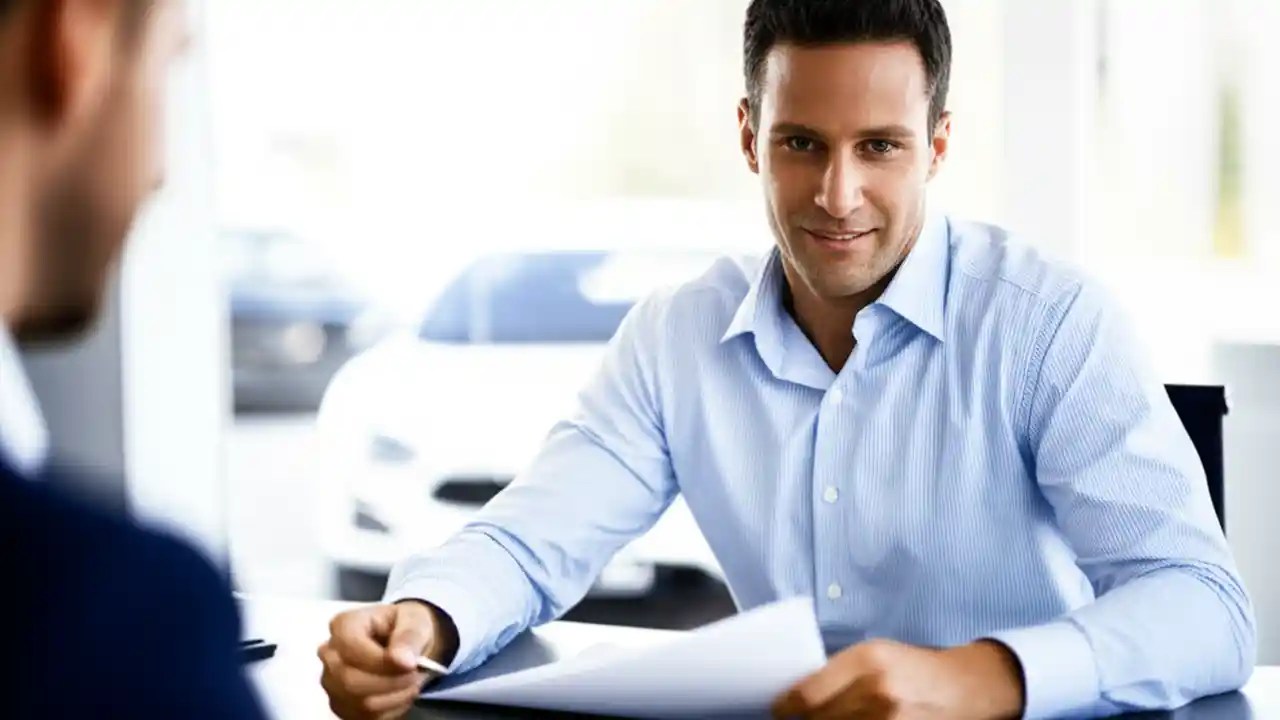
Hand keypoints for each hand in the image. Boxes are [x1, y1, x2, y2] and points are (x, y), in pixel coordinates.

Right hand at [319, 600, 459, 719]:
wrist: (406, 645)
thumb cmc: (407, 626)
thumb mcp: (416, 621)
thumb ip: (409, 637)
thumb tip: (402, 660)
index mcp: (344, 625)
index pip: (350, 646)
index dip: (381, 660)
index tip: (410, 664)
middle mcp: (330, 655)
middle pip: (351, 680)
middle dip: (391, 681)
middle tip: (416, 674)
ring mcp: (332, 682)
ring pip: (360, 703)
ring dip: (394, 697)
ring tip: (411, 682)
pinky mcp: (341, 705)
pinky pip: (364, 717)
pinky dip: (390, 710)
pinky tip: (400, 693)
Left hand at [772, 638, 1023, 719]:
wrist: (965, 687)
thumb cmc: (914, 667)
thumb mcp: (876, 654)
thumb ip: (840, 671)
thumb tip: (796, 692)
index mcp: (868, 660)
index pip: (807, 696)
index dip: (785, 708)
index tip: (779, 709)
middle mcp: (878, 692)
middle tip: (796, 718)